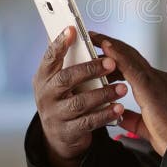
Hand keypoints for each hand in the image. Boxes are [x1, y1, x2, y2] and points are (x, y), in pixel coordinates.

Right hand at [32, 26, 128, 166]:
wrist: (59, 137)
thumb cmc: (65, 99)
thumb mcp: (60, 82)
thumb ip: (68, 62)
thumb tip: (77, 33)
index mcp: (44, 77)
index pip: (49, 57)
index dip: (59, 43)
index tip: (73, 30)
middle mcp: (46, 95)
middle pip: (66, 79)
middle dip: (90, 69)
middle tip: (111, 63)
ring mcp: (55, 115)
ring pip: (80, 102)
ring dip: (103, 94)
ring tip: (122, 88)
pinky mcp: (67, 132)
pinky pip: (89, 122)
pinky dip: (105, 114)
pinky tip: (118, 108)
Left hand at [93, 35, 166, 155]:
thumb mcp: (147, 126)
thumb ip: (133, 118)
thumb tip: (119, 113)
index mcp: (160, 87)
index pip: (136, 68)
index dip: (119, 59)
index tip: (105, 53)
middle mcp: (159, 79)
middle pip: (132, 57)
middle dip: (113, 46)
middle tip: (95, 37)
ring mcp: (156, 80)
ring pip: (130, 57)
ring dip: (111, 45)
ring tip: (94, 36)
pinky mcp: (151, 86)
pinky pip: (131, 66)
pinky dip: (118, 54)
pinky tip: (106, 46)